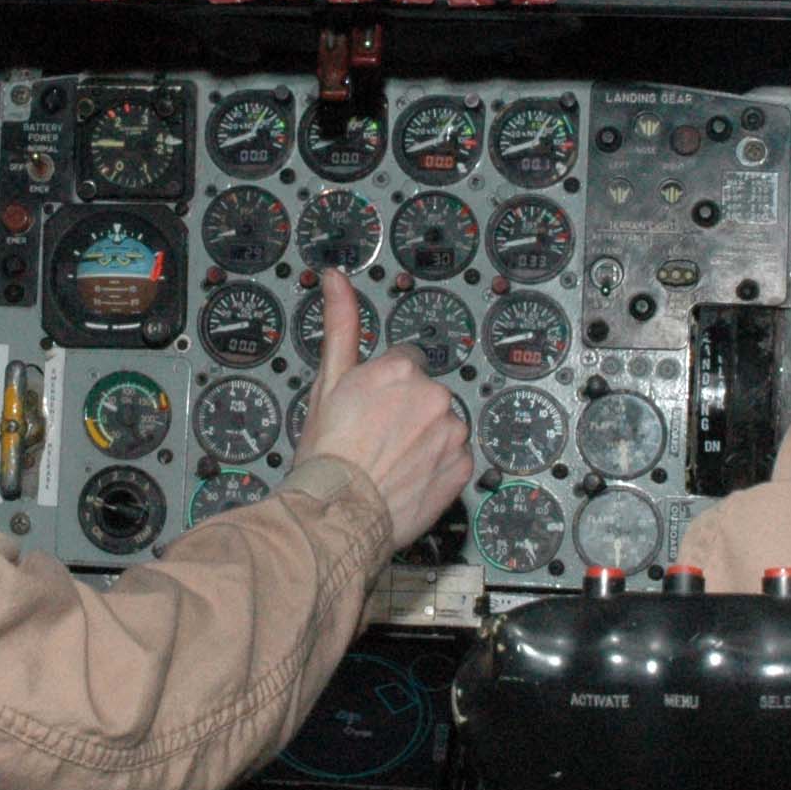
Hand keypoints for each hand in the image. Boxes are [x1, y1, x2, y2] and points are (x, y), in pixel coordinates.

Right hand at [293, 267, 472, 547]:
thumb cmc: (327, 451)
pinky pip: (455, 458)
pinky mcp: (463, 468)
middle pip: (425, 395)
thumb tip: (338, 277)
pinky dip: (437, 467)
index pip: (405, 365)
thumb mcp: (328, 381)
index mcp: (402, 369)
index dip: (383, 389)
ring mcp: (453, 433)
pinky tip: (409, 477)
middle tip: (375, 439)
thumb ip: (341, 324)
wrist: (339, 512)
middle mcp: (434, 395)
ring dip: (424, 438)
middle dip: (406, 412)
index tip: (367, 411)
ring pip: (442, 426)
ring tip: (391, 462)